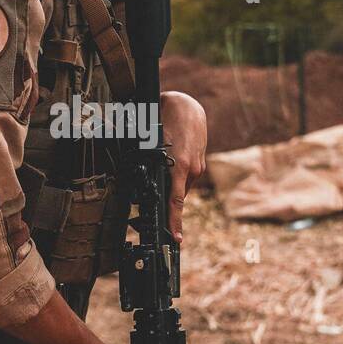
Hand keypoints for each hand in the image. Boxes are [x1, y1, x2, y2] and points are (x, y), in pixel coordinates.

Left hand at [160, 91, 207, 242]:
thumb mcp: (153, 142)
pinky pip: (186, 178)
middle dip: (165, 201)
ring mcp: (198, 167)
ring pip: (180, 187)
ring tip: (159, 173)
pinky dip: (176, 177)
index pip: (176, 201)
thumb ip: (150, 165)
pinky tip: (169, 165)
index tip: (176, 238)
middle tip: (148, 204)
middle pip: (177, 196)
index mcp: (181, 166)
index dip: (174, 222)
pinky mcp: (199, 163)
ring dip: (170, 186)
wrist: (188, 105)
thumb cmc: (168, 120)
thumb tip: (143, 185)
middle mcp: (193, 170)